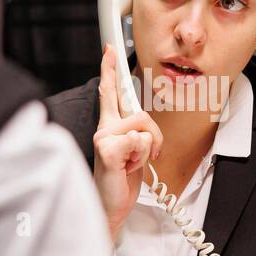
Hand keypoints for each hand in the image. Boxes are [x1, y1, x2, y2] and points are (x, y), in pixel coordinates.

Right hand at [93, 44, 163, 241]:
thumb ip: (137, 134)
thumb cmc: (121, 181)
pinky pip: (139, 141)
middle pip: (138, 111)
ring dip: (147, 150)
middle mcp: (104, 128)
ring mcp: (104, 137)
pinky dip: (140, 158)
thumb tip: (144, 129)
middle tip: (139, 158)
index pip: (110, 92)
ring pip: (144, 128)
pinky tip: (127, 168)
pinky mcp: (107, 148)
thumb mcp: (134, 153)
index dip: (109, 68)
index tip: (110, 49)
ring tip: (131, 165)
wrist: (111, 206)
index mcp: (109, 126)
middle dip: (151, 135)